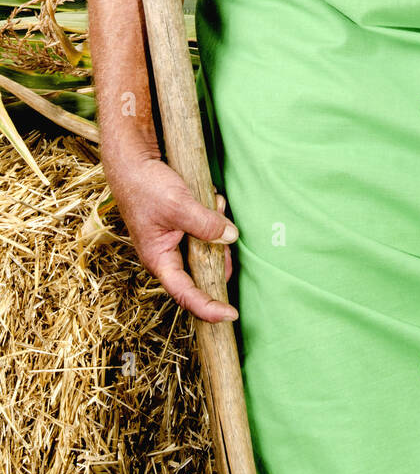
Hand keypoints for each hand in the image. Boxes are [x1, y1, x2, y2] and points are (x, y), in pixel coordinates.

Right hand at [103, 139, 238, 323]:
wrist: (133, 160)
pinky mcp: (181, 223)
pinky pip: (205, 228)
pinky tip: (215, 199)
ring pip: (206, 247)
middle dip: (219, 258)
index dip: (208, 307)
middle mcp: (167, 254)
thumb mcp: (179, 206)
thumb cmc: (145, 186)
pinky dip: (214, 216)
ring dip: (217, 230)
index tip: (230, 314)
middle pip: (200, 271)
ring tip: (218, 207)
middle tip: (231, 245)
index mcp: (159, 259)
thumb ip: (206, 224)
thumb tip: (231, 237)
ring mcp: (174, 238)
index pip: (185, 294)